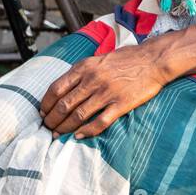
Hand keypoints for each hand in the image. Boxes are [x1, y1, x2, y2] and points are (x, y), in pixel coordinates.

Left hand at [39, 47, 168, 139]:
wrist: (153, 60)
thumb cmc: (126, 59)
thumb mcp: (98, 58)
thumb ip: (82, 72)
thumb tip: (65, 88)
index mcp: (84, 67)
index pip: (56, 88)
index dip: (46, 103)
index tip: (42, 112)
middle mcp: (92, 80)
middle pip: (64, 104)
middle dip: (52, 119)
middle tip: (47, 127)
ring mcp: (106, 93)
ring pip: (78, 115)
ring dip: (65, 128)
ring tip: (58, 135)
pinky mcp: (121, 105)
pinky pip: (100, 122)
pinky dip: (87, 131)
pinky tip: (79, 136)